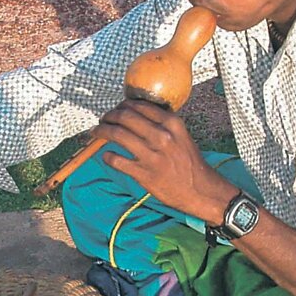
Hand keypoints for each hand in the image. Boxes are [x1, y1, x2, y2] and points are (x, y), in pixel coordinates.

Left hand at [90, 99, 234, 222]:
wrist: (199, 189)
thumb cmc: (188, 162)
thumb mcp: (180, 135)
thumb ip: (161, 123)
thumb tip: (135, 113)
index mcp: (171, 123)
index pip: (139, 106)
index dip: (123, 105)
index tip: (116, 109)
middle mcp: (161, 136)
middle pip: (125, 117)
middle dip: (109, 116)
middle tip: (104, 119)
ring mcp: (151, 155)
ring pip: (117, 135)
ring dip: (102, 131)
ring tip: (96, 132)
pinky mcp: (143, 173)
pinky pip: (116, 160)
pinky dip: (107, 157)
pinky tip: (106, 156)